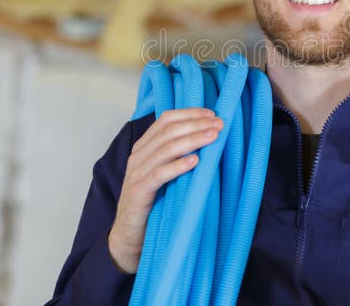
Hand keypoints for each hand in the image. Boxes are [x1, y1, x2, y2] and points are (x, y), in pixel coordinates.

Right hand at [108, 108, 222, 272]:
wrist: (130, 235)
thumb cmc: (152, 202)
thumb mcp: (165, 174)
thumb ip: (177, 155)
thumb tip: (208, 138)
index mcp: (143, 147)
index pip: (165, 120)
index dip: (189, 114)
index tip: (212, 114)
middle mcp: (138, 156)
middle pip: (168, 132)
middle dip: (196, 125)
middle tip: (219, 124)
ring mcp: (136, 174)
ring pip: (165, 149)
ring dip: (192, 140)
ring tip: (213, 137)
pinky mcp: (138, 193)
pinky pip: (159, 175)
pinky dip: (178, 166)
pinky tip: (195, 161)